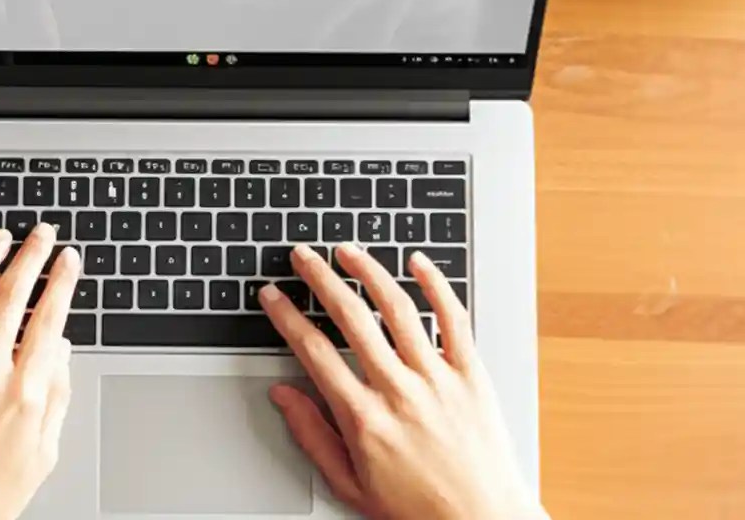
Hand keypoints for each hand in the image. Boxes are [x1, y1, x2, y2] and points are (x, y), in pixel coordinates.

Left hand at [0, 224, 79, 519]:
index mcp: (23, 393)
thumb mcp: (43, 452)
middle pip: (13, 294)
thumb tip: (58, 348)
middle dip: (32, 255)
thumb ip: (54, 395)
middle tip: (43, 234)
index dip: (63, 280)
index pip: (50, 317)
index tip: (70, 259)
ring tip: (0, 236)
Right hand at [260, 245, 545, 519]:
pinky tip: (417, 262)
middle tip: (302, 257)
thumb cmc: (417, 510)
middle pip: (350, 318)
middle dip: (319, 278)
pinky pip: (454, 318)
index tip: (272, 297)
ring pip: (398, 308)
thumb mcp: (349, 483)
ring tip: (348, 250)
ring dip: (368, 271)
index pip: (313, 351)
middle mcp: (399, 391)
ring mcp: (437, 378)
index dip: (286, 317)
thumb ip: (312, 435)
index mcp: (363, 418)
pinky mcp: (471, 374)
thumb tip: (283, 395)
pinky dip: (436, 284)